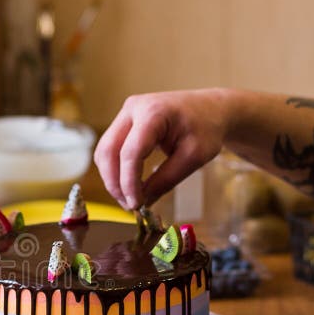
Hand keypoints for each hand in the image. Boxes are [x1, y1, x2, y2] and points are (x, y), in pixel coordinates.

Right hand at [94, 89, 232, 209]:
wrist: (210, 109)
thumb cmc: (206, 128)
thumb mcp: (194, 157)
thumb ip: (166, 180)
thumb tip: (142, 202)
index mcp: (153, 112)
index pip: (130, 152)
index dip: (129, 182)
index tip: (136, 204)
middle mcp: (133, 109)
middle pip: (108, 150)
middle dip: (114, 182)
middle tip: (129, 205)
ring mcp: (125, 114)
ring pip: (104, 151)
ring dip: (112, 178)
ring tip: (129, 198)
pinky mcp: (123, 123)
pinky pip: (109, 150)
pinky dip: (115, 170)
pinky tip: (128, 185)